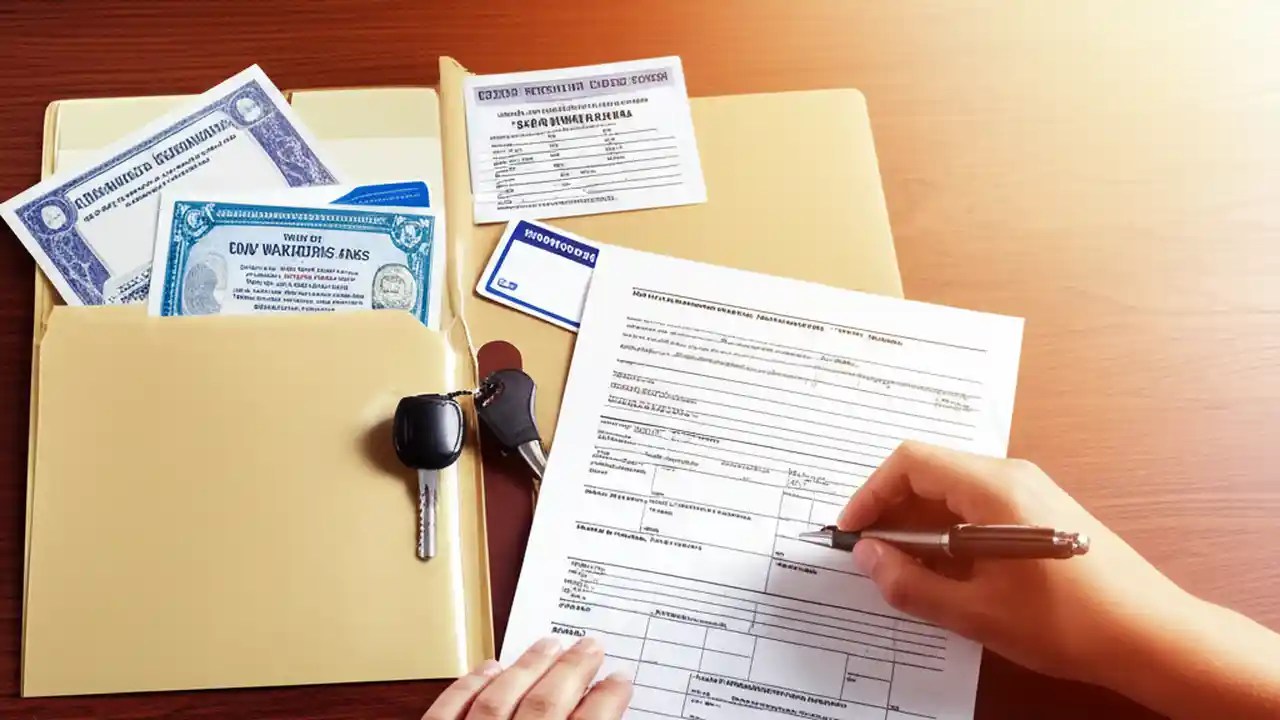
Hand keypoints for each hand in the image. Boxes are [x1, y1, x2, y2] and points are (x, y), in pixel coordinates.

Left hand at [422, 636, 631, 719]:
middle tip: (591, 646)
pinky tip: (488, 668)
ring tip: (549, 644)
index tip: (620, 680)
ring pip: (500, 700)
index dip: (608, 700)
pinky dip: (470, 686)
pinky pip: (449, 710)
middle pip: (546, 705)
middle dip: (573, 671)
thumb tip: (604, 708)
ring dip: (528, 668)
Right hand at [837, 441, 1188, 687]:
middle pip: (930, 473)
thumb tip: (869, 557)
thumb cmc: (1071, 622)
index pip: (911, 462)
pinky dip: (949, 531)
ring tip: (904, 569)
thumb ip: (910, 582)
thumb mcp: (975, 611)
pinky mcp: (1041, 512)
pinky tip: (946, 572)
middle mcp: (1012, 476)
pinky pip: (978, 506)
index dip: (870, 493)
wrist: (1152, 636)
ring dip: (920, 525)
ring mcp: (1031, 491)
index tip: (851, 531)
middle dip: (891, 511)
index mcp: (995, 487)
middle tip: (870, 555)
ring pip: (953, 491)